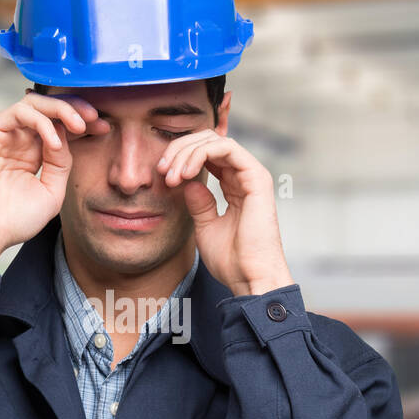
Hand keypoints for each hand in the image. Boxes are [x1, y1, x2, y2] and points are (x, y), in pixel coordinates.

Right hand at [0, 91, 109, 269]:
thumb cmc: (14, 220)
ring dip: (61, 110)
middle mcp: (17, 139)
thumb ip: (62, 162)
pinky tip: (55, 141)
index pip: (60, 125)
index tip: (105, 127)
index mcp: (33, 153)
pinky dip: (42, 123)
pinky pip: (19, 113)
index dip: (83, 121)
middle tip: (95, 118)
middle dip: (75, 108)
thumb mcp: (52, 191)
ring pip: (35, 104)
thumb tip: (68, 134)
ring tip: (80, 125)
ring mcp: (2, 134)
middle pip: (49, 109)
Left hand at [158, 132, 291, 295]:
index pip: (206, 155)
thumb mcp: (205, 227)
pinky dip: (201, 154)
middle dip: (179, 150)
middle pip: (208, 142)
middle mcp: (245, 176)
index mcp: (235, 186)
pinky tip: (186, 172)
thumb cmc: (231, 260)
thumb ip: (198, 203)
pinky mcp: (257, 177)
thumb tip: (187, 183)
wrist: (249, 278)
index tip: (162, 175)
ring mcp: (252, 175)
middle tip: (162, 170)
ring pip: (214, 141)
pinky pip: (225, 148)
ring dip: (186, 153)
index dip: (181, 157)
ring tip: (172, 175)